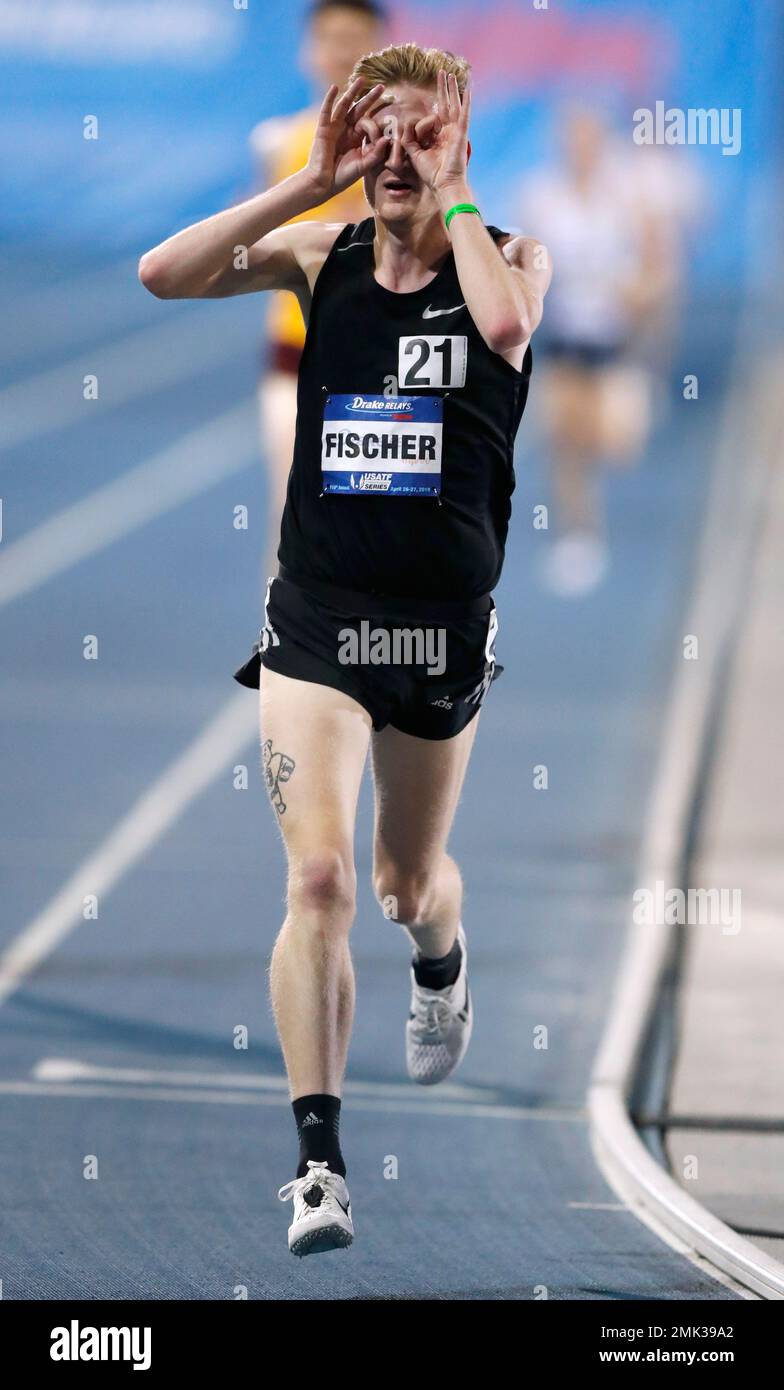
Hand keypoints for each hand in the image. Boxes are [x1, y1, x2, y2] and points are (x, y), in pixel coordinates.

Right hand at [306, 78, 391, 200]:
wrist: (323, 184)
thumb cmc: (342, 177)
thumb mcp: (364, 165)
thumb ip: (376, 153)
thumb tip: (388, 139)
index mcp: (356, 138)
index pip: (368, 123)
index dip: (377, 124)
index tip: (388, 122)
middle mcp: (346, 129)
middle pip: (359, 109)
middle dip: (370, 98)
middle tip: (382, 86)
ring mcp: (334, 127)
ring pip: (345, 105)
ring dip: (353, 92)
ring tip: (362, 80)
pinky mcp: (323, 129)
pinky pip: (326, 111)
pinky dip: (329, 99)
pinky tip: (334, 87)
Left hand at [400, 70, 470, 195]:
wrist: (444, 184)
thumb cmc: (432, 175)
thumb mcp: (415, 154)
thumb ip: (408, 140)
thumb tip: (403, 125)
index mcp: (440, 137)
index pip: (433, 117)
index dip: (428, 111)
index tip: (423, 111)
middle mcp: (449, 131)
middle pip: (446, 104)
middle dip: (443, 88)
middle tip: (441, 72)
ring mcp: (456, 130)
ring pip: (454, 104)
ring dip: (451, 88)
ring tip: (449, 73)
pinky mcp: (461, 132)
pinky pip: (464, 112)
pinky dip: (466, 100)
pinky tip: (467, 88)